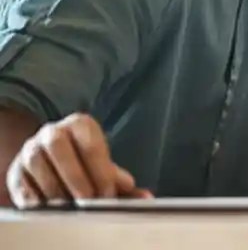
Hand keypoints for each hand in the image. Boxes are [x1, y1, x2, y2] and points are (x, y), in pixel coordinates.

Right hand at [5, 113, 151, 207]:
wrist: (52, 163)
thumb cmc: (84, 164)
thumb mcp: (103, 168)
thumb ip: (121, 182)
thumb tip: (145, 197)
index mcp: (80, 125)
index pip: (91, 143)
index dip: (100, 170)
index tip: (107, 193)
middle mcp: (52, 131)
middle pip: (59, 147)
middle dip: (76, 177)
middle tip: (88, 202)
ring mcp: (30, 149)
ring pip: (37, 163)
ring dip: (55, 188)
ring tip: (70, 207)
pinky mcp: (16, 171)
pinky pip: (21, 182)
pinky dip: (35, 197)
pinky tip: (49, 209)